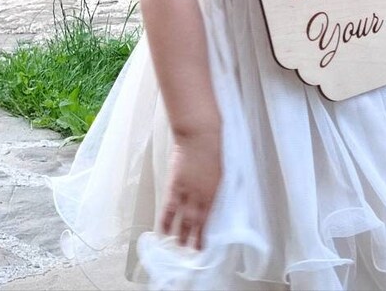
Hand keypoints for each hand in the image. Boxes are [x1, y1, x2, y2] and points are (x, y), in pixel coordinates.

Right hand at [161, 128, 221, 249]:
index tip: (205, 246)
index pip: (210, 218)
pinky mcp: (175, 185)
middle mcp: (201, 195)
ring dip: (181, 233)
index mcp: (216, 192)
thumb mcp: (223, 169)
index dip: (206, 233)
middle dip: (194, 238)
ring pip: (183, 218)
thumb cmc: (215, 147)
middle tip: (193, 252)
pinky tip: (162, 231)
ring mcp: (187, 191)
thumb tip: (217, 196)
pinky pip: (169, 207)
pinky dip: (165, 220)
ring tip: (179, 247)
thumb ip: (219, 185)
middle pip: (197, 222)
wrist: (200, 134)